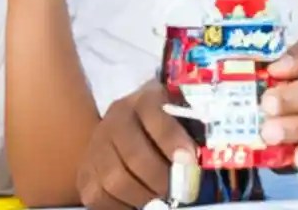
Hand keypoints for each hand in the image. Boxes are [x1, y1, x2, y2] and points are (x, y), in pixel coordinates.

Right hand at [77, 80, 196, 209]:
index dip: (171, 139)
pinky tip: (137, 202)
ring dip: (142, 196)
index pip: (154, 114)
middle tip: (179, 192)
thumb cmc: (170, 125)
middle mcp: (117, 117)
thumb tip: (212, 159)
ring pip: (114, 179)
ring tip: (159, 199)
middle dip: (160, 179)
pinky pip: (97, 196)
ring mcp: (96, 144)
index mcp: (146, 99)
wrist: (130, 128)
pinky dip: (120, 206)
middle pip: (134, 155)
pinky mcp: (85, 170)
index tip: (189, 161)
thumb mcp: (183, 117)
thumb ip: (196, 133)